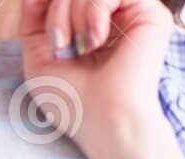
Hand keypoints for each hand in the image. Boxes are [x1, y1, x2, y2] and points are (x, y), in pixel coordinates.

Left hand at [18, 0, 174, 158]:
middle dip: (57, 10)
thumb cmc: (71, 101)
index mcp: (89, 27)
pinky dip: (94, 11)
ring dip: (71, 13)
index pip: (66, 0)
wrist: (103, 120)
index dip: (49, 4)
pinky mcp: (150, 13)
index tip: (43, 25)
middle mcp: (112, 17)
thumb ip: (34, 21)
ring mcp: (131, 13)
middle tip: (59, 43)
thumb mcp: (37, 59)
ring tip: (77, 47)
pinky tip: (95, 41)